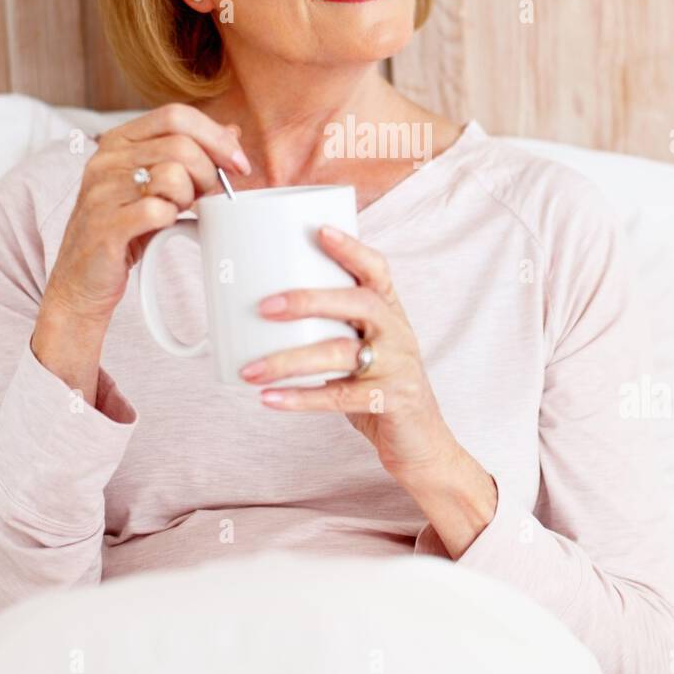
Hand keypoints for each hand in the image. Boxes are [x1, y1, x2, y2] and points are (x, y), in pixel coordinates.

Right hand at [42, 102, 250, 328]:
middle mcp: (106, 159)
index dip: (216, 137)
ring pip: (173, 175)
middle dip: (208, 173)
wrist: (82, 280)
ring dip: (187, 198)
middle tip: (205, 197)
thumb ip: (190, 154)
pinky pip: (158, 211)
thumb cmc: (123, 229)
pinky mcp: (105, 225)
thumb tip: (232, 131)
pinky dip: (171, 220)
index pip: (176, 115)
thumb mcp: (156, 184)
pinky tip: (162, 226)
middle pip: (181, 145)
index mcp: (119, 140)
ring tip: (175, 211)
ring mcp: (102, 191)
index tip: (239, 164)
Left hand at [239, 225, 460, 484]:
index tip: (319, 231)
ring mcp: (397, 367)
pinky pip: (339, 397)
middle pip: (357, 303)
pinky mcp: (390, 401)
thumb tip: (260, 308)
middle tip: (265, 306)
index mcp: (389, 312)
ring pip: (340, 353)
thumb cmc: (378, 387)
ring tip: (251, 369)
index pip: (376, 269)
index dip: (351, 248)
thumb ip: (330, 327)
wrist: (422, 442)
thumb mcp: (364, 349)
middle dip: (309, 299)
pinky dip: (300, 398)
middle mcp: (396, 333)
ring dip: (289, 360)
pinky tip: (270, 399)